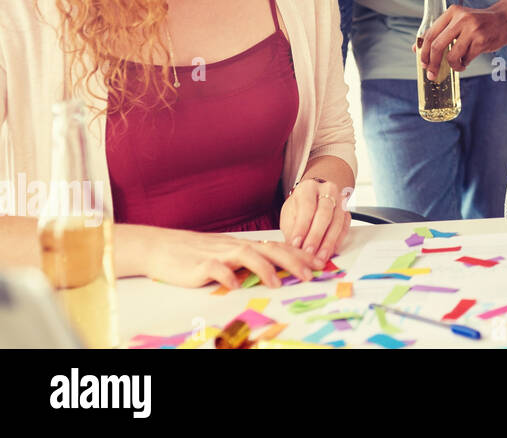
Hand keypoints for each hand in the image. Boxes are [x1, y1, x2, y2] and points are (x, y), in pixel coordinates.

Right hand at [128, 226, 318, 289]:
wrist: (161, 247)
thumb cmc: (197, 254)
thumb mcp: (228, 255)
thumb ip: (249, 261)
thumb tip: (276, 270)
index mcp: (245, 245)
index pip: (278, 247)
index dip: (300, 254)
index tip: (320, 263)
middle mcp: (236, 246)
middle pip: (270, 249)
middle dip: (293, 261)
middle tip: (311, 274)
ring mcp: (218, 254)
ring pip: (247, 255)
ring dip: (265, 268)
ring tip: (279, 283)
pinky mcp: (200, 264)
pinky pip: (216, 269)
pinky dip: (228, 276)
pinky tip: (236, 285)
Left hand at [279, 178, 350, 267]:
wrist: (314, 198)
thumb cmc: (299, 206)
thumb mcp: (289, 213)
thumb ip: (291, 229)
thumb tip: (291, 248)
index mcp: (309, 188)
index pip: (307, 207)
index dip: (302, 227)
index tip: (296, 244)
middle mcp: (327, 191)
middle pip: (324, 214)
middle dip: (316, 236)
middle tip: (308, 253)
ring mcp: (340, 201)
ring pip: (337, 222)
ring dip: (328, 243)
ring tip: (319, 257)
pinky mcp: (347, 213)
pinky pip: (345, 228)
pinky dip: (337, 242)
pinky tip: (329, 252)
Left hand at [413, 3, 506, 75]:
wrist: (506, 18)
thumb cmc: (480, 22)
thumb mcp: (459, 20)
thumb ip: (441, 32)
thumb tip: (417, 49)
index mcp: (452, 12)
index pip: (430, 34)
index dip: (423, 51)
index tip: (423, 63)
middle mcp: (461, 19)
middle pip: (437, 46)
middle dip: (432, 63)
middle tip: (432, 73)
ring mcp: (472, 30)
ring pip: (451, 56)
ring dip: (452, 66)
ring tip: (457, 66)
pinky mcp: (482, 41)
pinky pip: (466, 59)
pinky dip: (464, 64)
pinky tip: (467, 61)